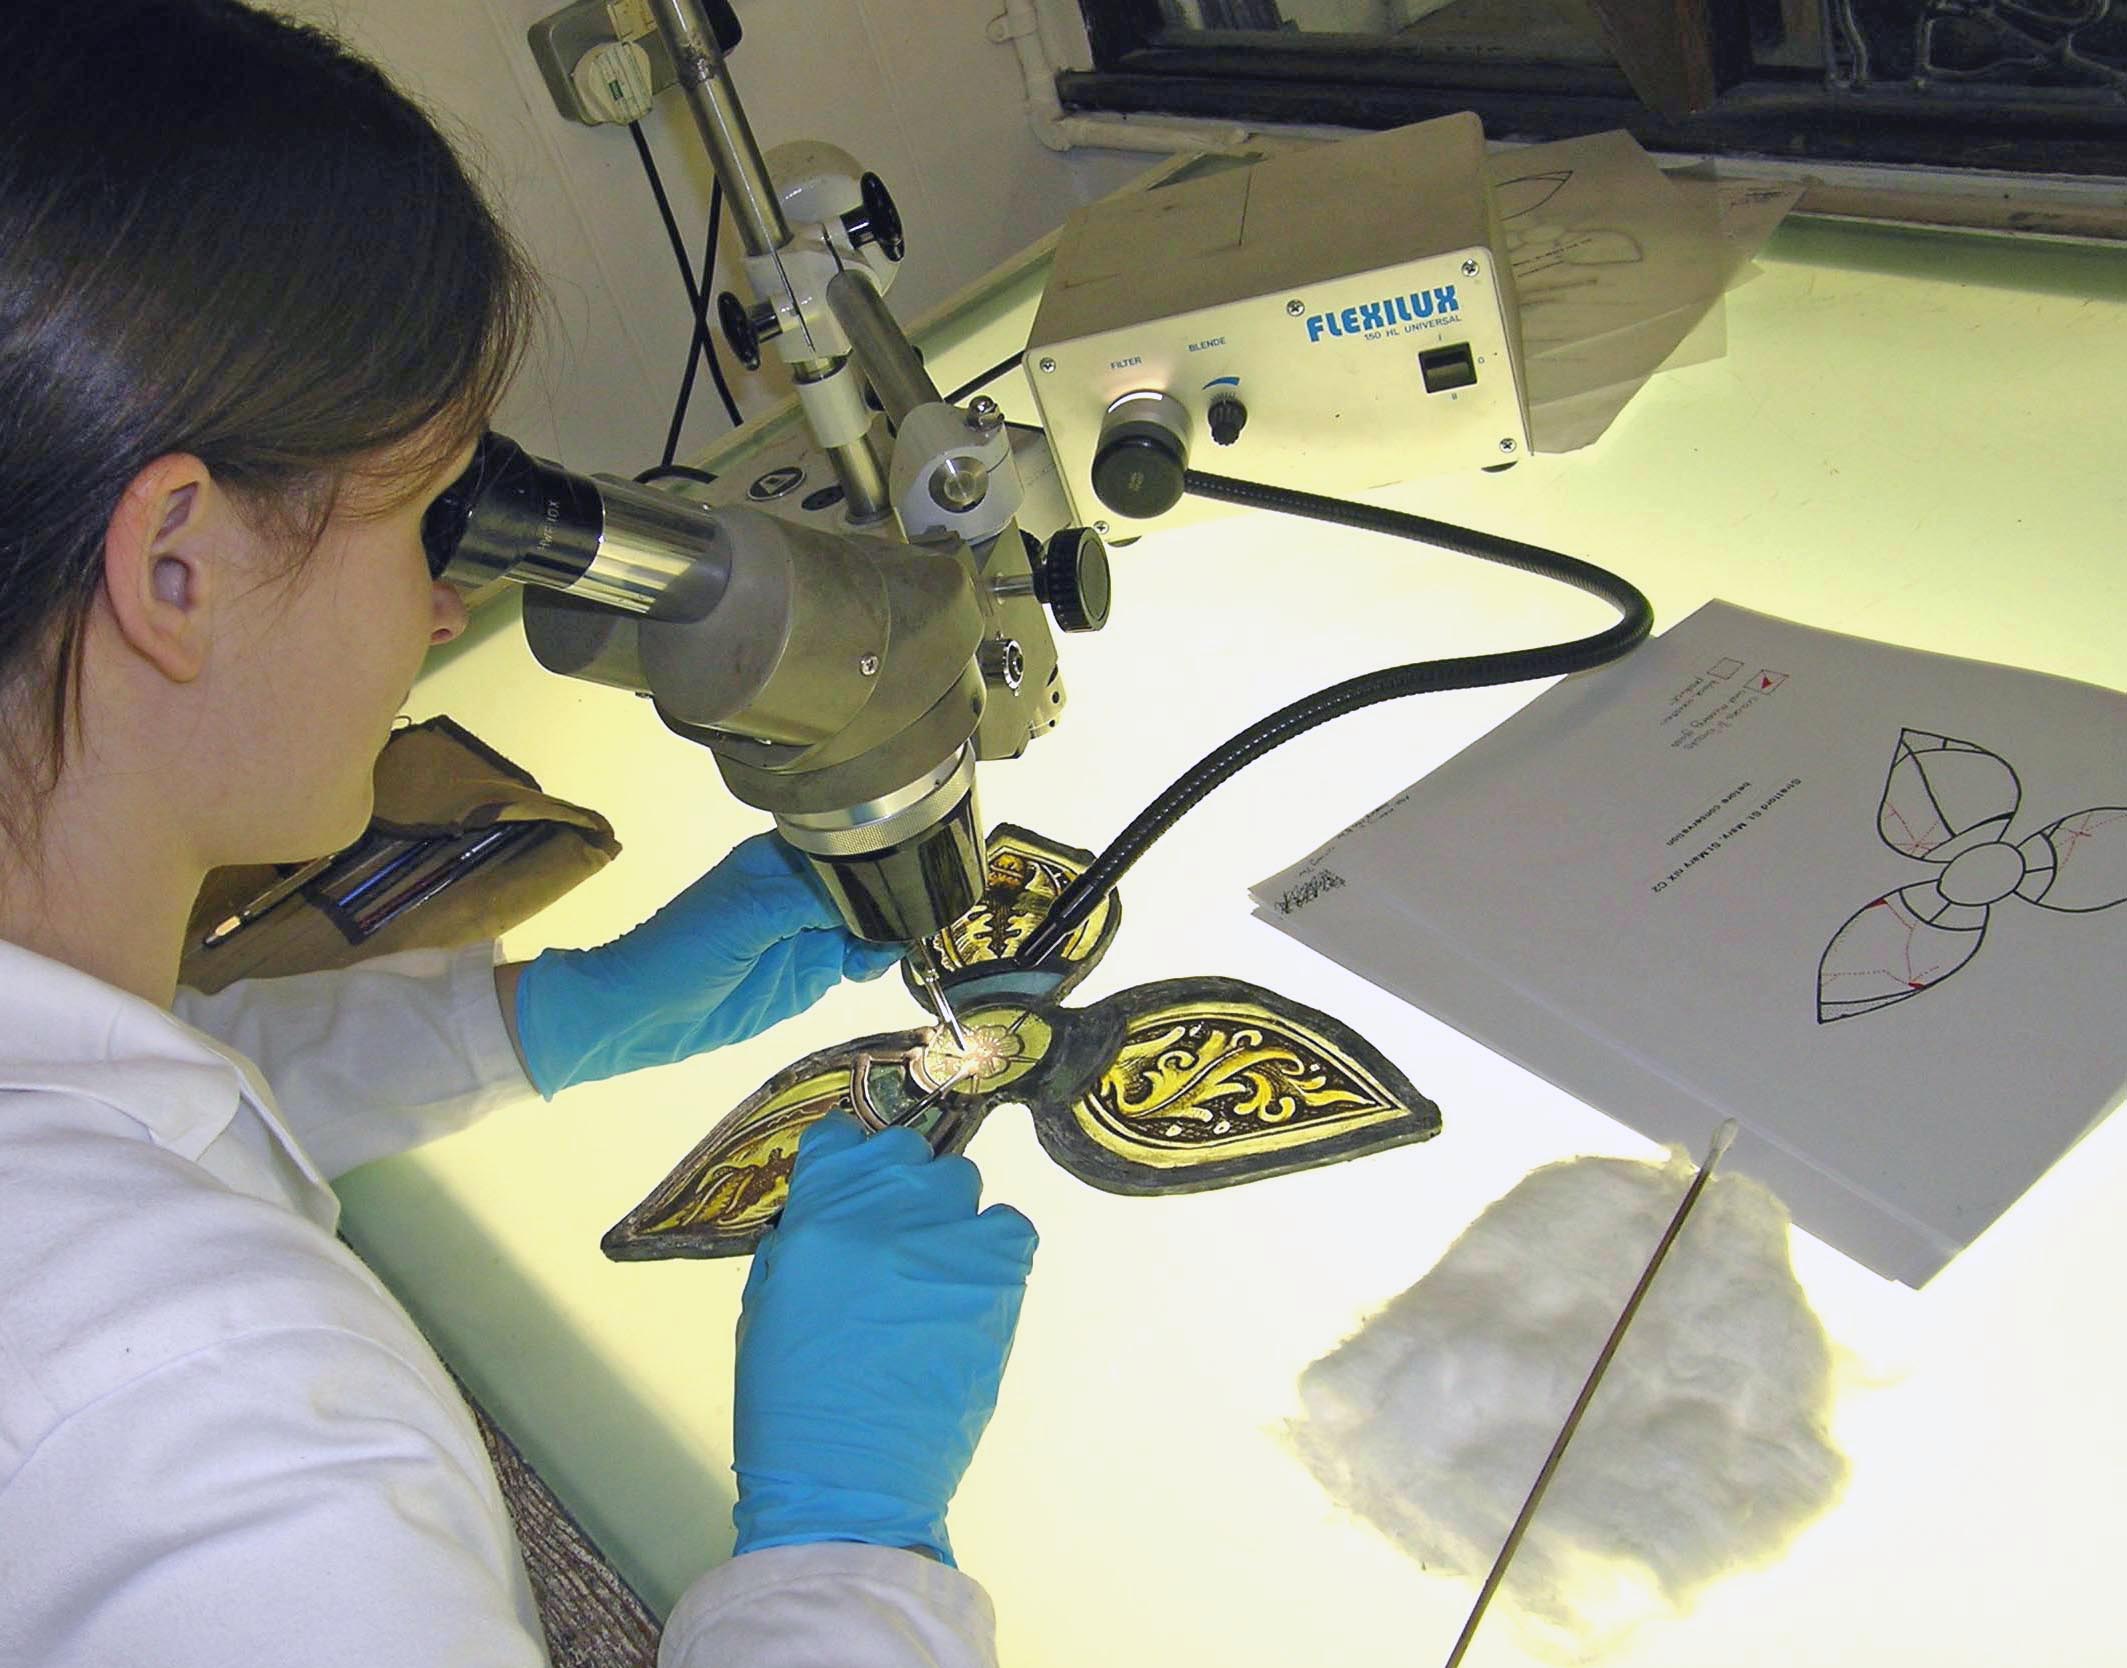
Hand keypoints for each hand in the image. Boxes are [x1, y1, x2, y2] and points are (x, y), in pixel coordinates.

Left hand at [511, 832, 903, 1095]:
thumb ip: (813, 901)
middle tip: (908, 915)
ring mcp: (810, 931)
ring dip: (887, 932)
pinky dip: (874, 962)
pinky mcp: (812, 971)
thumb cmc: (683, 950)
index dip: (879, 858)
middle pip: (867, 885)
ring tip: (883, 943)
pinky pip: (860, 960)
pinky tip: (867, 967)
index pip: (847, 847)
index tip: (908, 873)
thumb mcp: (749, 915)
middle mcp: (803, 890)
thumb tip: (872, 895)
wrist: (646, 1014)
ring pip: (871, 923)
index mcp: (782, 858)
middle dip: (890, 898)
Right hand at [731, 1113, 1036, 1566]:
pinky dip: (994, 1248)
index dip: (845, 1166)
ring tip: (934, 1274)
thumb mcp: (764, 1309)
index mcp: (817, 1216)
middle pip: (904, 1153)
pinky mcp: (997, 1273)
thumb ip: (797, 1246)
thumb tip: (828, 1218)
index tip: (851, 1192)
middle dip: (898, 1189)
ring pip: (959, 1182)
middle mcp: (884, 1210)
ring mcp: (945, 1237)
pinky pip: (1009, 1225)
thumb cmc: (792, 1405)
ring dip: (945, 1217)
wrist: (852, 1480)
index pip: (839, 1140)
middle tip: (893, 1243)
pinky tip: (971, 1289)